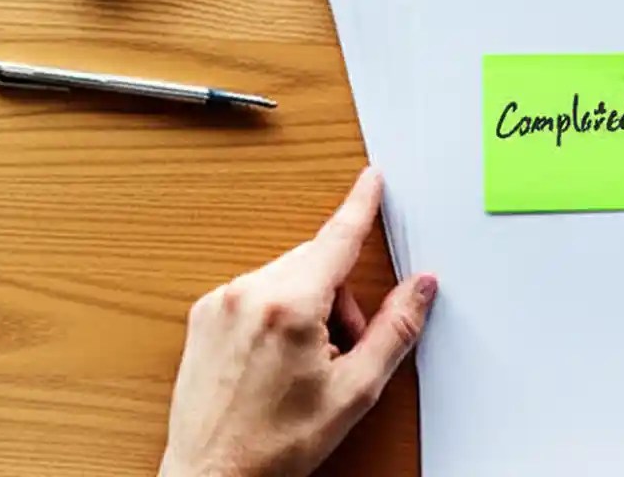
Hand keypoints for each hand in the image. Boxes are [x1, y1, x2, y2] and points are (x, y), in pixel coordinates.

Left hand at [160, 168, 437, 476]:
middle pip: (316, 263)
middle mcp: (247, 294)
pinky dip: (278, 313)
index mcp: (288, 306)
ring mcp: (219, 304)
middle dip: (340, 296)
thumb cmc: (276, 444)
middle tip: (343, 349)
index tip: (372, 178)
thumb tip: (421, 288)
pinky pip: (257, 292)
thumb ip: (396, 330)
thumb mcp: (355, 390)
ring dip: (310, 306)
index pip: (337, 239)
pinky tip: (277, 361)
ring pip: (287, 277)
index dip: (361, 206)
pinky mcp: (202, 316)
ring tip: (306, 364)